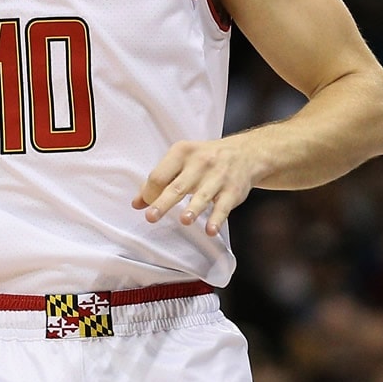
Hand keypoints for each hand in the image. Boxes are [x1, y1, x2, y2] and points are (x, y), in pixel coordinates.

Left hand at [132, 138, 258, 235]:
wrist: (246, 153)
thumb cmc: (206, 158)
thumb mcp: (181, 160)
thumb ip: (159, 180)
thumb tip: (137, 203)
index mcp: (181, 152)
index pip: (159, 174)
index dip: (150, 192)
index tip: (147, 205)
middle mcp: (199, 163)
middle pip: (177, 186)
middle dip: (163, 202)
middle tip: (151, 216)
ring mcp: (218, 177)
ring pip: (202, 195)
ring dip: (193, 209)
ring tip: (184, 220)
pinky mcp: (233, 191)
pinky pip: (223, 206)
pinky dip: (217, 219)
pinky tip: (211, 229)